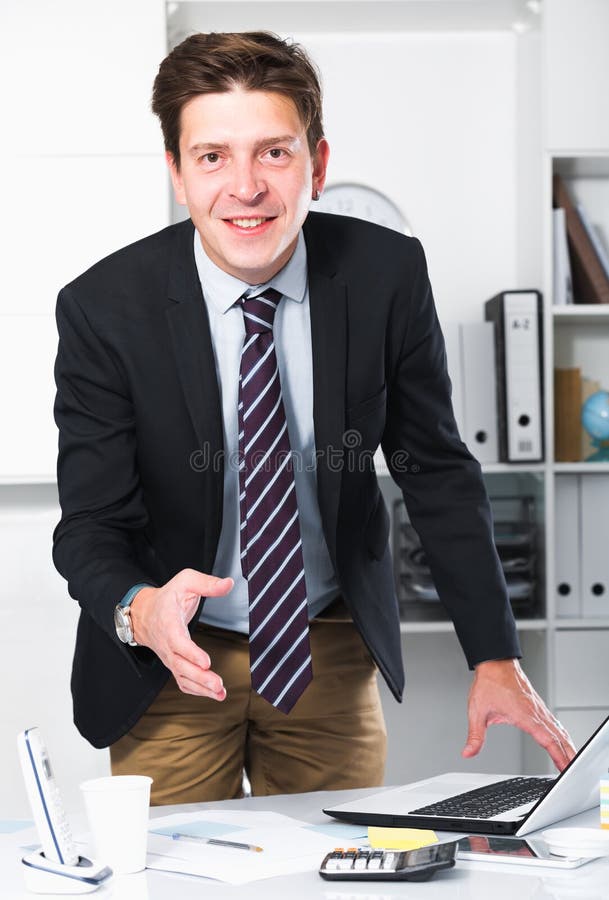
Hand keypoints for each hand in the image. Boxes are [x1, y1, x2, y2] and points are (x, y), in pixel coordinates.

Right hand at [129, 569, 232, 700]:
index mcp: (168, 622)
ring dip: (201, 687)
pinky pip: (182, 681)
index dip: (191, 653)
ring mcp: (169, 656)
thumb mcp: (186, 581)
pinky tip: (214, 694)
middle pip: (180, 665)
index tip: (206, 662)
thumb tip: (228, 584)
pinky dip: (197, 690)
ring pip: (182, 676)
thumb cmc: (167, 597)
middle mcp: (167, 644)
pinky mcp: (174, 664)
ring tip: (220, 693)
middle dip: (199, 677)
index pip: (177, 642)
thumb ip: (207, 583)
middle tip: (217, 684)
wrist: (144, 613)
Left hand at [462, 658, 575, 770]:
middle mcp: (536, 712)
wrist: (495, 662)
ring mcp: (539, 708)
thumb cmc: (489, 683)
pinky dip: (561, 734)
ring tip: (573, 760)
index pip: (547, 740)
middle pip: (559, 737)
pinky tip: (562, 740)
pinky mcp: (537, 705)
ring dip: (567, 745)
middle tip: (574, 771)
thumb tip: (468, 752)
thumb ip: (475, 735)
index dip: (558, 756)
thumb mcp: (477, 711)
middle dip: (568, 755)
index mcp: (524, 715)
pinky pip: (554, 722)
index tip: (565, 768)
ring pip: (558, 729)